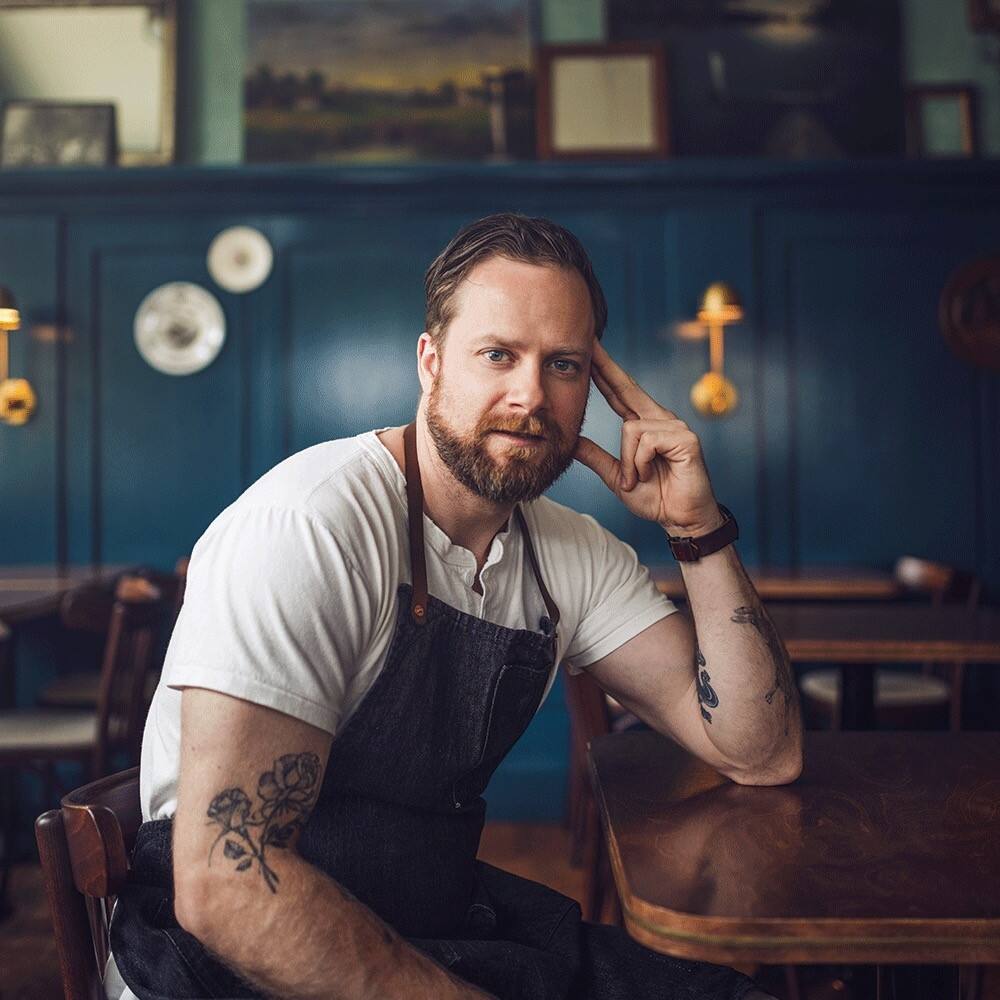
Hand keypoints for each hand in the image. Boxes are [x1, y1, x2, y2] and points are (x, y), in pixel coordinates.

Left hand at [574, 340, 721, 534]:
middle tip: (589, 343)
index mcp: (644, 425)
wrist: (682, 519)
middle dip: (606, 368)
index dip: (604, 373)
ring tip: (638, 479)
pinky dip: (641, 464)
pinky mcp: (686, 439)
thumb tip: (571, 440)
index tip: (590, 353)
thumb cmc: (656, 497)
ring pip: (631, 430)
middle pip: (627, 388)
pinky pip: (647, 442)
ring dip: (629, 463)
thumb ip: (595, 457)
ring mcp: (675, 426)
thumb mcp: (616, 477)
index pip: (620, 393)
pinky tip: (651, 475)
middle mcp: (661, 419)